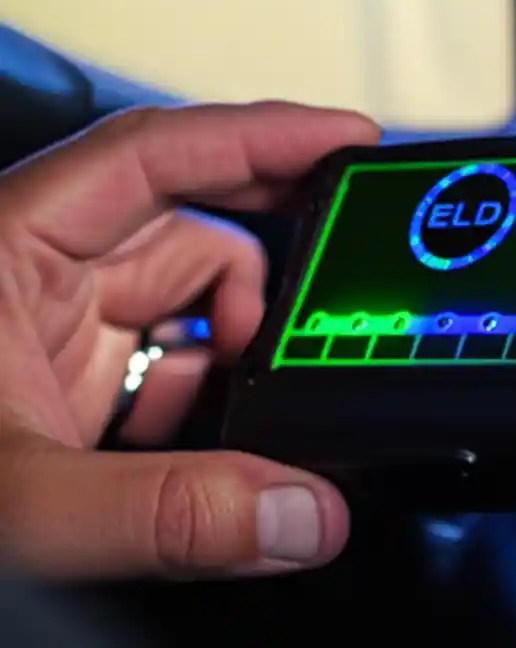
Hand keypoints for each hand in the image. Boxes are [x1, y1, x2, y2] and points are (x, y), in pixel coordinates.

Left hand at [0, 102, 379, 578]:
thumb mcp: (19, 501)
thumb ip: (163, 511)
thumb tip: (302, 512)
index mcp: (4, 246)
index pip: (154, 153)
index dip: (261, 135)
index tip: (349, 139)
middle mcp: (35, 275)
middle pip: (189, 226)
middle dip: (271, 264)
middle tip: (346, 284)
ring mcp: (56, 333)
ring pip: (188, 304)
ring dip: (241, 351)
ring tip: (260, 403)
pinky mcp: (70, 390)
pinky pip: (173, 367)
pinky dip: (211, 402)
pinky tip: (208, 447)